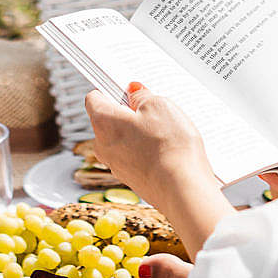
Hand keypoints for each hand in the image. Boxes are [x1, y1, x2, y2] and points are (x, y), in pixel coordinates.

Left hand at [83, 82, 214, 214]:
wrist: (182, 189)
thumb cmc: (169, 146)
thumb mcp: (159, 105)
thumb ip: (142, 95)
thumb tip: (134, 92)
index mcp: (103, 122)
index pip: (94, 98)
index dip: (112, 90)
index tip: (129, 89)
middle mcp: (103, 146)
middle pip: (109, 121)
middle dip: (129, 113)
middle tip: (153, 110)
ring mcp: (116, 166)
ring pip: (124, 140)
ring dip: (139, 133)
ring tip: (165, 132)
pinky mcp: (132, 180)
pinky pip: (135, 158)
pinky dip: (147, 152)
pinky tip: (167, 151)